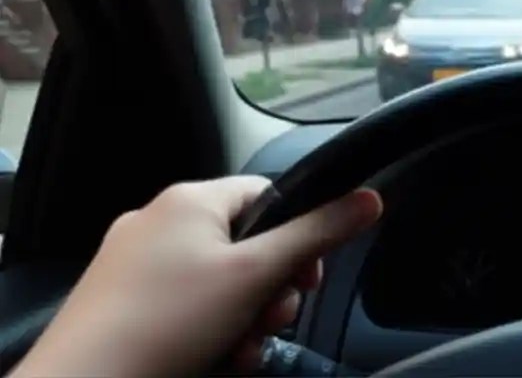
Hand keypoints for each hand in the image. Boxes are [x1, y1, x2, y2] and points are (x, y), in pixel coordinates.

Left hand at [12, 176, 382, 377]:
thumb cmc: (169, 321)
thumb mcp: (257, 275)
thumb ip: (318, 234)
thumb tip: (370, 199)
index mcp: (190, 199)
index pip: (269, 195)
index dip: (300, 233)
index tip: (309, 276)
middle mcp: (159, 221)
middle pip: (247, 244)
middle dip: (272, 288)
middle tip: (274, 318)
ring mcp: (135, 263)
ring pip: (220, 281)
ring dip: (246, 316)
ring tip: (242, 348)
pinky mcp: (123, 302)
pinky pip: (187, 304)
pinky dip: (211, 329)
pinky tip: (217, 356)